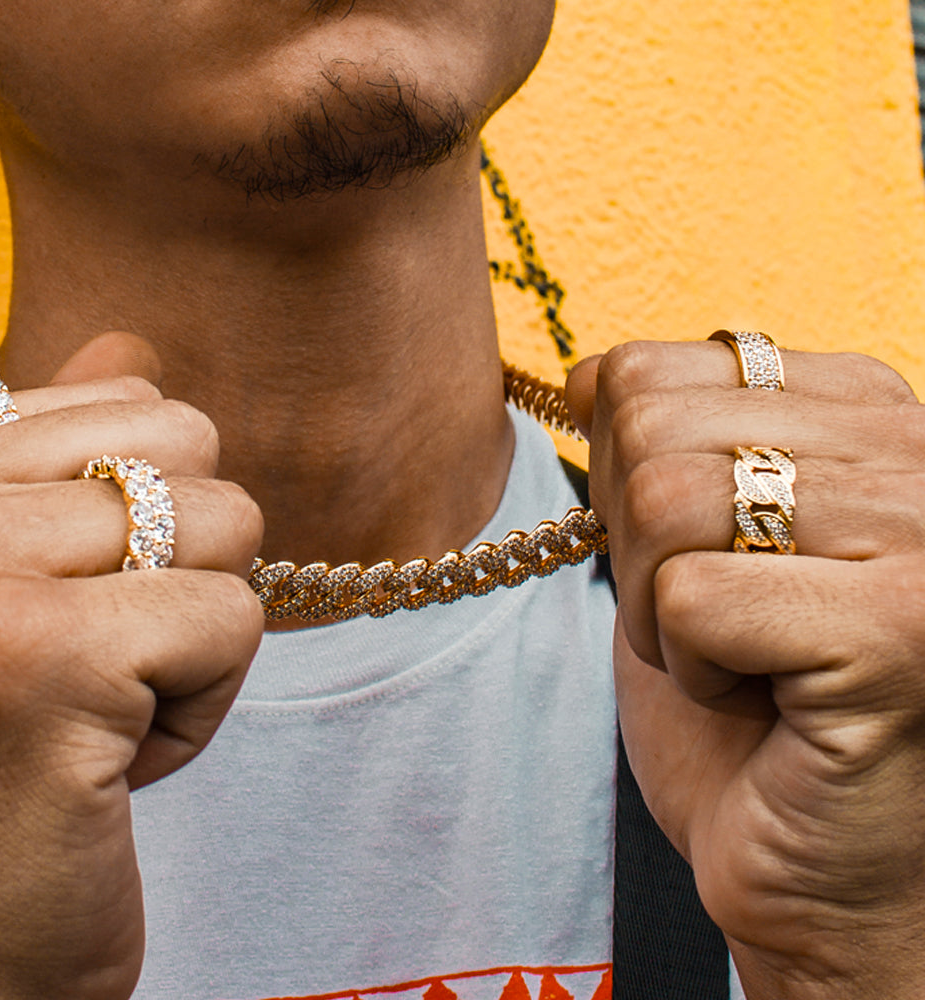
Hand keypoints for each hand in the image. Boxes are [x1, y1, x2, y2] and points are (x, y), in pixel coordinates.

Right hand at [0, 333, 264, 999]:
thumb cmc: (6, 746)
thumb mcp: (28, 578)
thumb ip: (65, 450)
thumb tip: (129, 341)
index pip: (131, 398)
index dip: (146, 518)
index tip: (69, 607)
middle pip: (192, 449)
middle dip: (182, 565)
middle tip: (97, 660)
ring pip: (227, 526)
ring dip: (194, 636)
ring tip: (102, 706)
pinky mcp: (40, 660)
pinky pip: (232, 617)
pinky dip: (203, 702)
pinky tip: (112, 757)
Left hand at [567, 340, 924, 997]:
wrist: (815, 861)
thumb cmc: (750, 705)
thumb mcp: (689, 543)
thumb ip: (658, 445)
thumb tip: (589, 374)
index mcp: (862, 412)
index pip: (658, 369)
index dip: (623, 476)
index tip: (681, 551)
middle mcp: (909, 453)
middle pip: (651, 426)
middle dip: (634, 544)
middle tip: (705, 619)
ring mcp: (916, 538)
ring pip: (665, 501)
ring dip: (655, 607)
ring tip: (728, 658)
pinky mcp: (893, 633)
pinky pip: (690, 598)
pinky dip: (684, 666)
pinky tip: (755, 703)